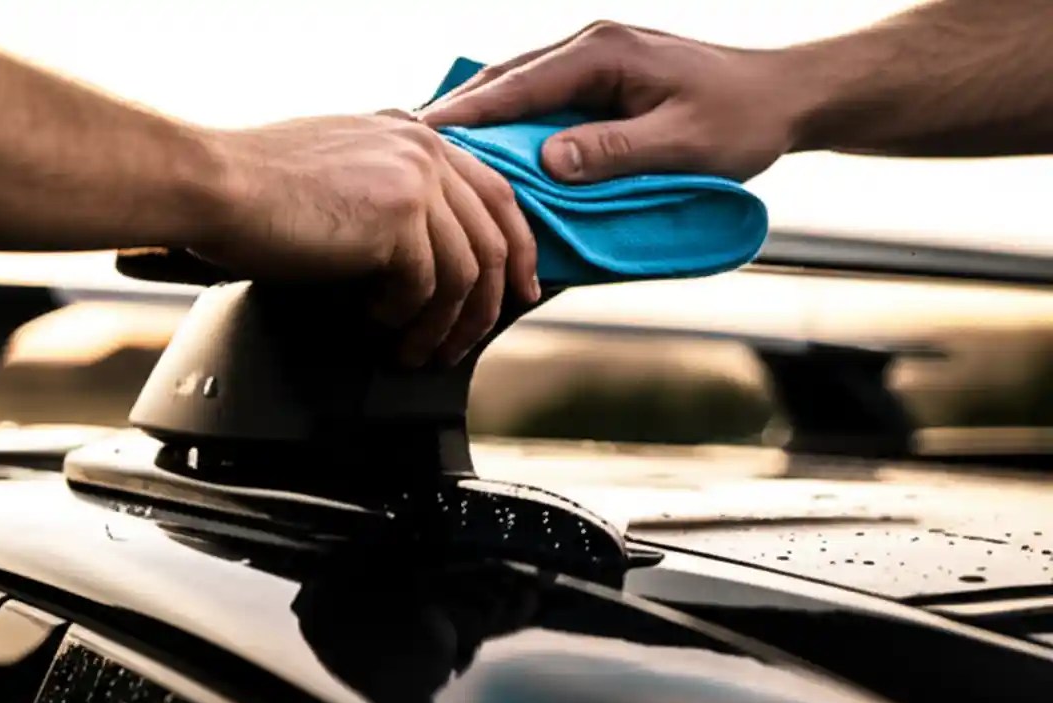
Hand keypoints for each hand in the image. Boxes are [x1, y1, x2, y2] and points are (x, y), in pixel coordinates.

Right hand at [197, 114, 539, 366]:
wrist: (214, 187)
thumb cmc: (255, 191)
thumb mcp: (339, 176)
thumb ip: (386, 196)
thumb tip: (413, 254)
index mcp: (413, 135)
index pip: (493, 193)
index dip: (516, 249)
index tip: (517, 290)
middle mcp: (424, 149)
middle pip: (494, 237)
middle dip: (489, 303)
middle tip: (466, 344)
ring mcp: (416, 180)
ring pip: (467, 272)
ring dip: (443, 326)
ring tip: (412, 353)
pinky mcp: (400, 218)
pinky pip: (428, 288)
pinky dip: (404, 318)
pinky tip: (373, 323)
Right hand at [417, 21, 803, 182]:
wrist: (784, 96)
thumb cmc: (741, 120)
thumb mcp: (681, 143)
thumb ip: (614, 151)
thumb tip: (548, 161)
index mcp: (604, 54)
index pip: (521, 84)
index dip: (471, 112)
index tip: (425, 134)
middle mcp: (593, 46)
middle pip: (509, 77)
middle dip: (461, 108)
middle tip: (412, 139)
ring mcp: (597, 58)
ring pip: (522, 83)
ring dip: (482, 110)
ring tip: (437, 142)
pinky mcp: (603, 77)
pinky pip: (543, 95)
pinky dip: (511, 115)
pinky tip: (490, 139)